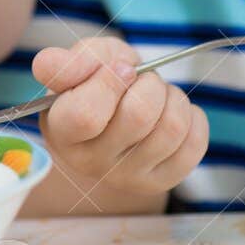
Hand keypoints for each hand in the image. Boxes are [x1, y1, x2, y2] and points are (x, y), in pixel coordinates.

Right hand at [33, 37, 207, 205]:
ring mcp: (127, 178)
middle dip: (149, 83)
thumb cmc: (94, 84)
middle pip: (138, 117)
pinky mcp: (160, 182)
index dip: (110, 81)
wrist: (115, 115)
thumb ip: (66, 61)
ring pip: (172, 128)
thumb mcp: (81, 63)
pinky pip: (195, 143)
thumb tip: (50, 65)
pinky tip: (171, 113)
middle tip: (141, 80)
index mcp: (61, 132)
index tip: (121, 67)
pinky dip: (192, 116)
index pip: (86, 115)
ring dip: (172, 97)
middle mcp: (90, 163)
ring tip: (158, 95)